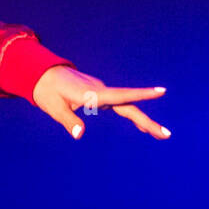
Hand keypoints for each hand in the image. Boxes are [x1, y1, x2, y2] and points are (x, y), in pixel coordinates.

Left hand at [31, 65, 168, 139]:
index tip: (162, 91)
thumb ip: (67, 120)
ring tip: (159, 134)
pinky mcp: (98, 94)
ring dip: (142, 119)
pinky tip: (141, 126)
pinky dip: (131, 114)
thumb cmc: (46, 90)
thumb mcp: (53, 107)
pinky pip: (119, 105)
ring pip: (126, 105)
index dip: (141, 94)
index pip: (120, 95)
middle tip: (166, 135)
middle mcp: (100, 91)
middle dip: (147, 121)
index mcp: (91, 93)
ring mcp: (101, 92)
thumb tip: (79, 135)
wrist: (42, 74)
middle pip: (128, 106)